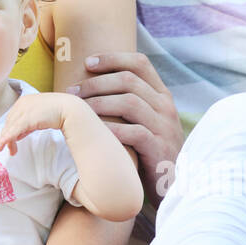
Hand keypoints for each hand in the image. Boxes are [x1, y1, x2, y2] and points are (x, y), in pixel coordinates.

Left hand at [0, 92, 69, 156]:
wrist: (70, 109)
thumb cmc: (57, 112)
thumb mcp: (38, 117)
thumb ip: (27, 124)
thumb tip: (18, 135)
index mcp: (24, 101)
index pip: (12, 117)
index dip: (10, 129)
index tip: (11, 141)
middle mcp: (21, 104)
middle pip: (9, 123)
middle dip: (8, 137)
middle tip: (11, 150)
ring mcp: (23, 110)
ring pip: (9, 128)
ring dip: (6, 141)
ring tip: (11, 152)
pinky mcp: (26, 119)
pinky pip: (12, 131)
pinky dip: (5, 139)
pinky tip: (1, 146)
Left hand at [69, 52, 184, 205]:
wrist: (172, 185)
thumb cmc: (147, 151)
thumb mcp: (144, 121)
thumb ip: (128, 103)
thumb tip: (90, 85)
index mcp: (161, 95)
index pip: (140, 63)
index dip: (113, 58)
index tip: (88, 62)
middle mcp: (166, 106)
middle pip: (129, 80)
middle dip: (96, 82)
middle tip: (73, 91)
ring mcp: (164, 127)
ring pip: (130, 102)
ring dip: (99, 103)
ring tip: (78, 110)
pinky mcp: (160, 148)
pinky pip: (134, 132)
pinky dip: (111, 129)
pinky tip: (93, 131)